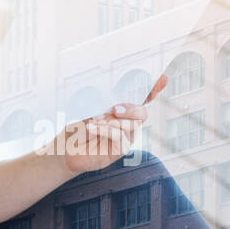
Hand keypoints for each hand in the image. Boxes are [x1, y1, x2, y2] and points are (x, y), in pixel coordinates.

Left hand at [51, 74, 166, 174]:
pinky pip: (121, 139)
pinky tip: (93, 128)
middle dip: (131, 108)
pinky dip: (107, 130)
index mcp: (122, 111)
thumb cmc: (78, 128)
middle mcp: (128, 124)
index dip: (154, 89)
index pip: (142, 99)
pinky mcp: (119, 151)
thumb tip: (113, 101)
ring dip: (113, 121)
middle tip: (114, 108)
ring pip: (132, 126)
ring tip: (95, 121)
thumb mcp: (89, 111)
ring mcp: (125, 138)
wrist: (66, 148)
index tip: (163, 78)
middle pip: (142, 113)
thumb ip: (103, 104)